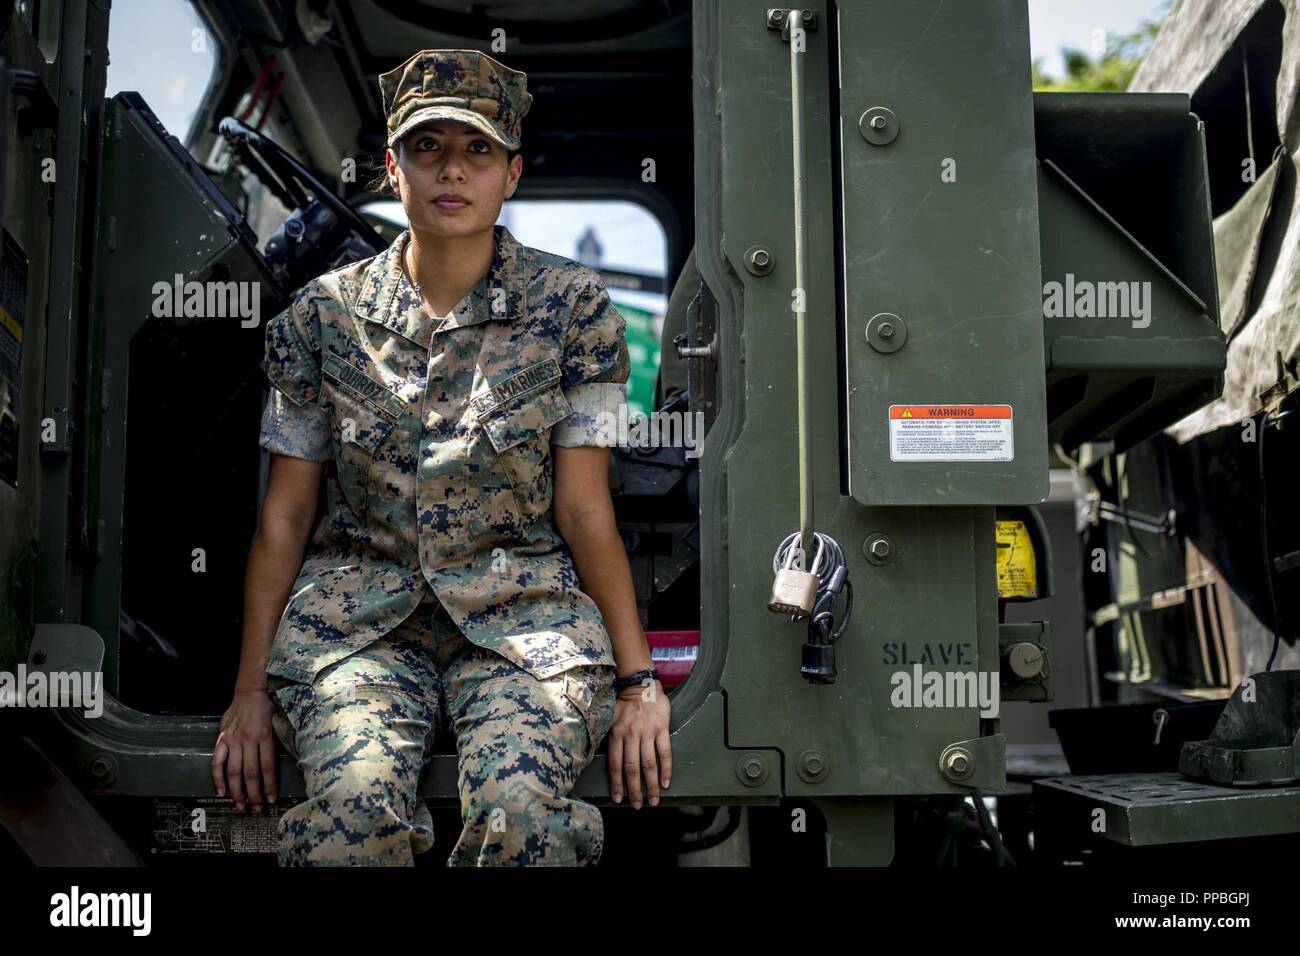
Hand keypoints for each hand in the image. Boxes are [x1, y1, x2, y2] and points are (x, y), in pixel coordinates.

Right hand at [212, 687, 277, 809]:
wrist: (250, 691)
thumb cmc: (267, 707)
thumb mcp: (278, 723)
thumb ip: (275, 743)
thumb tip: (279, 765)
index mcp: (265, 736)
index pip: (267, 767)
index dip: (269, 785)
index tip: (270, 800)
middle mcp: (248, 740)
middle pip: (250, 773)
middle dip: (253, 793)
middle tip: (256, 808)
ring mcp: (233, 740)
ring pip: (233, 771)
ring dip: (236, 791)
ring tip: (240, 805)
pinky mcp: (222, 738)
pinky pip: (217, 761)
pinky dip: (217, 777)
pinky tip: (221, 790)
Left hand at [607, 678, 670, 808]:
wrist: (642, 685)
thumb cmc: (625, 704)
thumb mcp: (610, 719)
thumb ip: (609, 738)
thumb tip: (608, 761)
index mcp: (616, 734)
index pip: (615, 765)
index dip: (617, 784)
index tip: (618, 799)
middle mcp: (631, 735)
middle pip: (632, 768)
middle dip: (635, 790)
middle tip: (638, 805)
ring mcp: (647, 732)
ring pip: (649, 764)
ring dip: (651, 785)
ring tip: (653, 800)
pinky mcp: (662, 729)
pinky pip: (665, 752)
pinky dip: (666, 769)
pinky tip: (666, 782)